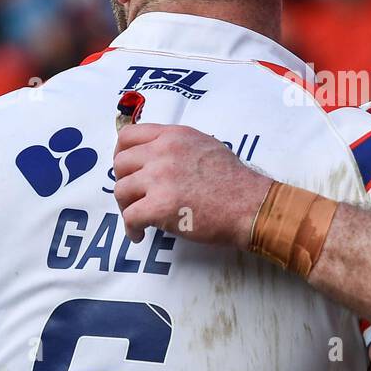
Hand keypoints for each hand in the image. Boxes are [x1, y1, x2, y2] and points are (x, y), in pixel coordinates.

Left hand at [113, 123, 271, 247]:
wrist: (250, 206)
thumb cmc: (234, 182)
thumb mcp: (205, 146)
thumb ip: (176, 146)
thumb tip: (154, 158)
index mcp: (173, 136)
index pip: (128, 135)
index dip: (121, 153)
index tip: (126, 169)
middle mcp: (163, 152)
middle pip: (120, 163)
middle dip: (123, 182)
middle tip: (133, 197)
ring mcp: (160, 179)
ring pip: (121, 191)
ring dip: (126, 207)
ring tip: (139, 219)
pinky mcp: (159, 206)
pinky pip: (130, 217)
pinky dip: (131, 229)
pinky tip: (140, 234)